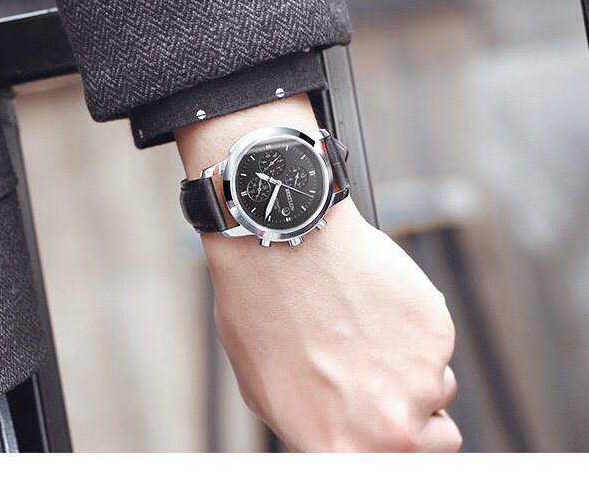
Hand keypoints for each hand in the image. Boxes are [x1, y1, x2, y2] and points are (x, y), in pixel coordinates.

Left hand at [176, 94, 461, 451]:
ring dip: (411, 364)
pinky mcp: (437, 335)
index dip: (389, 443)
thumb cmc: (262, 311)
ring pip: (438, 384)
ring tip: (362, 327)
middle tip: (378, 374)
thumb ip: (317, 425)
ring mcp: (420, 382)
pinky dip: (414, 325)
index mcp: (342, 451)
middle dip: (415, 413)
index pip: (396, 464)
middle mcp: (389, 431)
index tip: (385, 423)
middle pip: (437, 441)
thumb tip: (341, 432)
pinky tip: (373, 302)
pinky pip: (437, 340)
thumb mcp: (267, 390)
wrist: (282, 246)